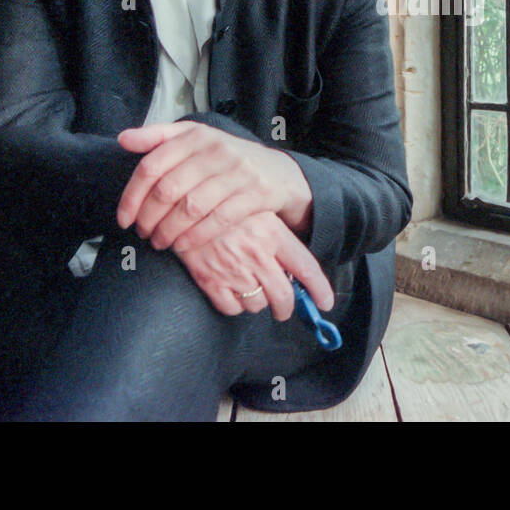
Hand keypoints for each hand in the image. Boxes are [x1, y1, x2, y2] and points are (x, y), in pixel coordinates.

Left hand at [116, 121, 312, 252]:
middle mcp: (216, 150)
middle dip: (148, 218)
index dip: (132, 196)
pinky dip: (195, 236)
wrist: (277, 171)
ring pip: (191, 207)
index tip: (123, 218)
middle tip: (142, 233)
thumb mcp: (194, 139)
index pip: (151, 166)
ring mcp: (238, 172)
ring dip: (168, 231)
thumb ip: (158, 138)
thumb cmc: (225, 157)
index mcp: (195, 136)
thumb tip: (123, 139)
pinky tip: (182, 246)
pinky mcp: (255, 193)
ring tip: (158, 242)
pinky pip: (218, 220)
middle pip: (168, 189)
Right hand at [172, 211, 332, 319]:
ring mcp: (233, 269)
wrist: (183, 201)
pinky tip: (232, 291)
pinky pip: (231, 308)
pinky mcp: (209, 280)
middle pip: (284, 296)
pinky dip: (235, 305)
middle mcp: (257, 254)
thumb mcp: (258, 211)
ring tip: (250, 287)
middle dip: (286, 308)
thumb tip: (294, 271)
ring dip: (258, 302)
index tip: (325, 303)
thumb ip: (277, 238)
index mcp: (273, 234)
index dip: (319, 290)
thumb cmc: (224, 204)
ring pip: (258, 304)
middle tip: (283, 308)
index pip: (306, 268)